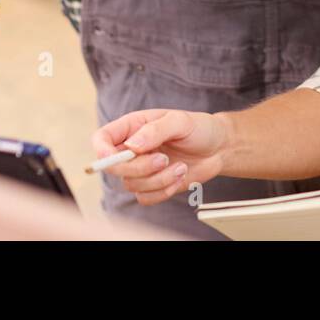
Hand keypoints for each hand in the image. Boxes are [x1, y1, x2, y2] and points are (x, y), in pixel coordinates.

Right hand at [91, 109, 229, 204]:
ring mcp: (141, 169)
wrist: (219, 148)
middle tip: (164, 159)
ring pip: (131, 185)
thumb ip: (155, 130)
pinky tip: (179, 176)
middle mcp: (132, 149)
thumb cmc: (199, 128)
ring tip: (180, 166)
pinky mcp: (152, 186)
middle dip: (140, 167)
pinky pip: (145, 198)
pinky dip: (164, 190)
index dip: (101, 150)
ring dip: (158, 179)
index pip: (102, 139)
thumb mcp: (180, 121)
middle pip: (113, 167)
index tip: (114, 156)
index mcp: (133, 127)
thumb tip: (132, 146)